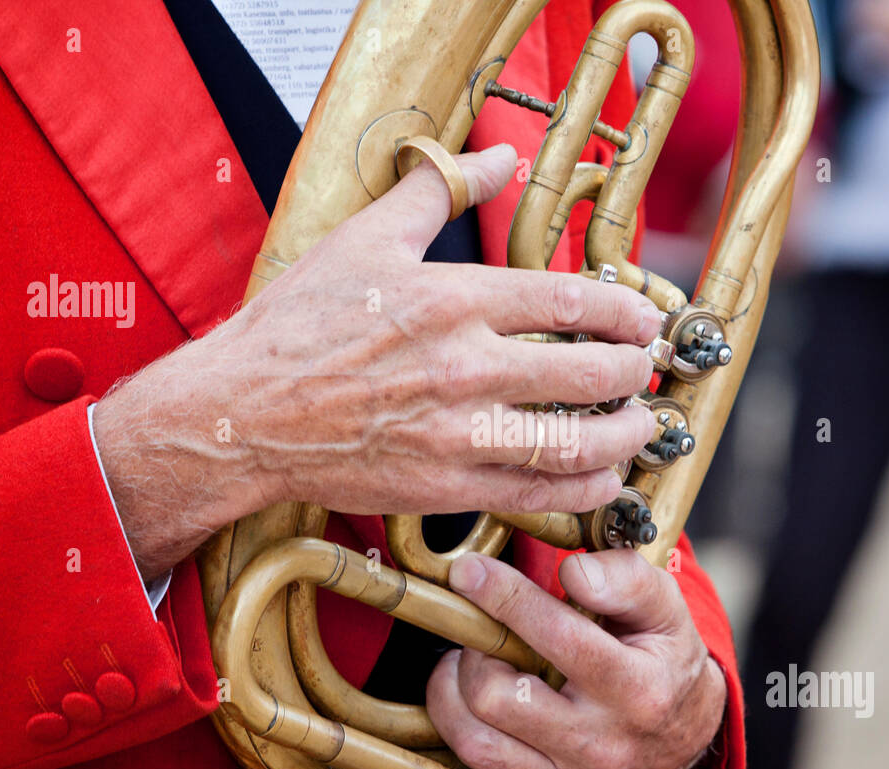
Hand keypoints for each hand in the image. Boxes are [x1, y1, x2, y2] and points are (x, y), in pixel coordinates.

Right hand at [94, 144, 661, 578]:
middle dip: (635, 374)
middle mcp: (464, 368)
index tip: (646, 320)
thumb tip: (497, 154)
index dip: (626, 312)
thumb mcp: (364, 239)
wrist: (242, 411)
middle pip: (588, 375)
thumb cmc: (298, 326)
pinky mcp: (444, 486)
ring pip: (574, 443)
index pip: (570, 302)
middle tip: (646, 372)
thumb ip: (440, 190)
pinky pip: (535, 495)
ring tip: (640, 427)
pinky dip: (582, 489)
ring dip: (624, 437)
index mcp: (451, 300)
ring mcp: (456, 434)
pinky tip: (602, 478)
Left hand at [371, 548, 726, 768]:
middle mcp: (603, 749)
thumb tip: (575, 573)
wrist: (686, 731)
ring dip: (449, 705)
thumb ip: (625, 578)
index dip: (504, 599)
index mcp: (636, 690)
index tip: (468, 571)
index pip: (558, 640)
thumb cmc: (663, 658)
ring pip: (476, 752)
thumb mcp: (665, 606)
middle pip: (498, 701)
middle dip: (472, 657)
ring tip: (460, 676)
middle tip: (475, 638)